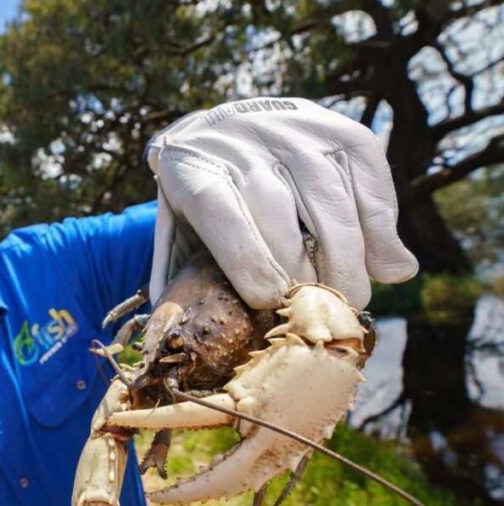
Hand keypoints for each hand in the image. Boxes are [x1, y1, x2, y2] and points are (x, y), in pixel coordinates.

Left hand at [145, 98, 417, 308]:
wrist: (223, 127)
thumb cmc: (202, 196)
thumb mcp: (177, 228)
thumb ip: (178, 271)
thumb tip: (172, 327)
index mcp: (195, 172)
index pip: (220, 212)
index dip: (247, 259)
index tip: (269, 301)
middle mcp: (244, 144)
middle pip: (280, 210)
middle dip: (306, 269)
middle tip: (322, 311)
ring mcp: (293, 131)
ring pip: (329, 197)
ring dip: (349, 255)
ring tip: (352, 297)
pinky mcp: (338, 128)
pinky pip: (368, 178)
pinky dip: (381, 225)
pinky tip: (384, 263)